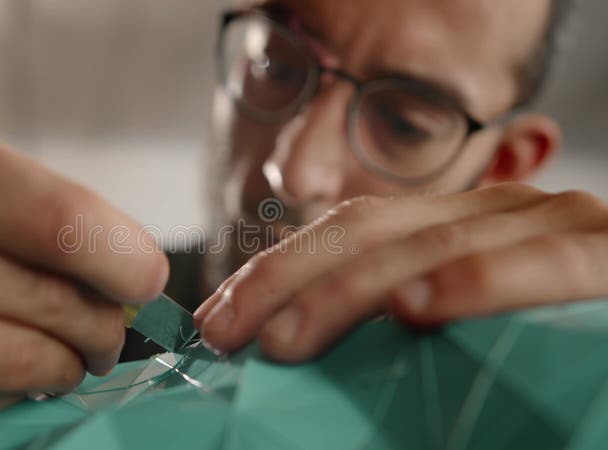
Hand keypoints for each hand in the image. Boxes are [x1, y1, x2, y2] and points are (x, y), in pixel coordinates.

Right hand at [0, 126, 167, 449]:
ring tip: (63, 353)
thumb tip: (128, 272)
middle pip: (60, 304)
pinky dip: (4, 393)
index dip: (126, 260)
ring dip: (66, 364)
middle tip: (105, 329)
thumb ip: (22, 210)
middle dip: (103, 324)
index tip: (143, 280)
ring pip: (34, 366)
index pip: (66, 224)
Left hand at [195, 183, 607, 361]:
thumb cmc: (560, 337)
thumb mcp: (467, 327)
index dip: (277, 267)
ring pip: (434, 244)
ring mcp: (549, 223)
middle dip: (287, 280)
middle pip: (370, 231)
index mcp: (456, 224)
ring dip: (352, 291)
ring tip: (289, 336)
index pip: (350, 231)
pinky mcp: (605, 256)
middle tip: (231, 333)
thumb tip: (308, 361)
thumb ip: (404, 328)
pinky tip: (417, 309)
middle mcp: (494, 212)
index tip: (218, 317)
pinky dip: (474, 283)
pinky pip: (537, 263)